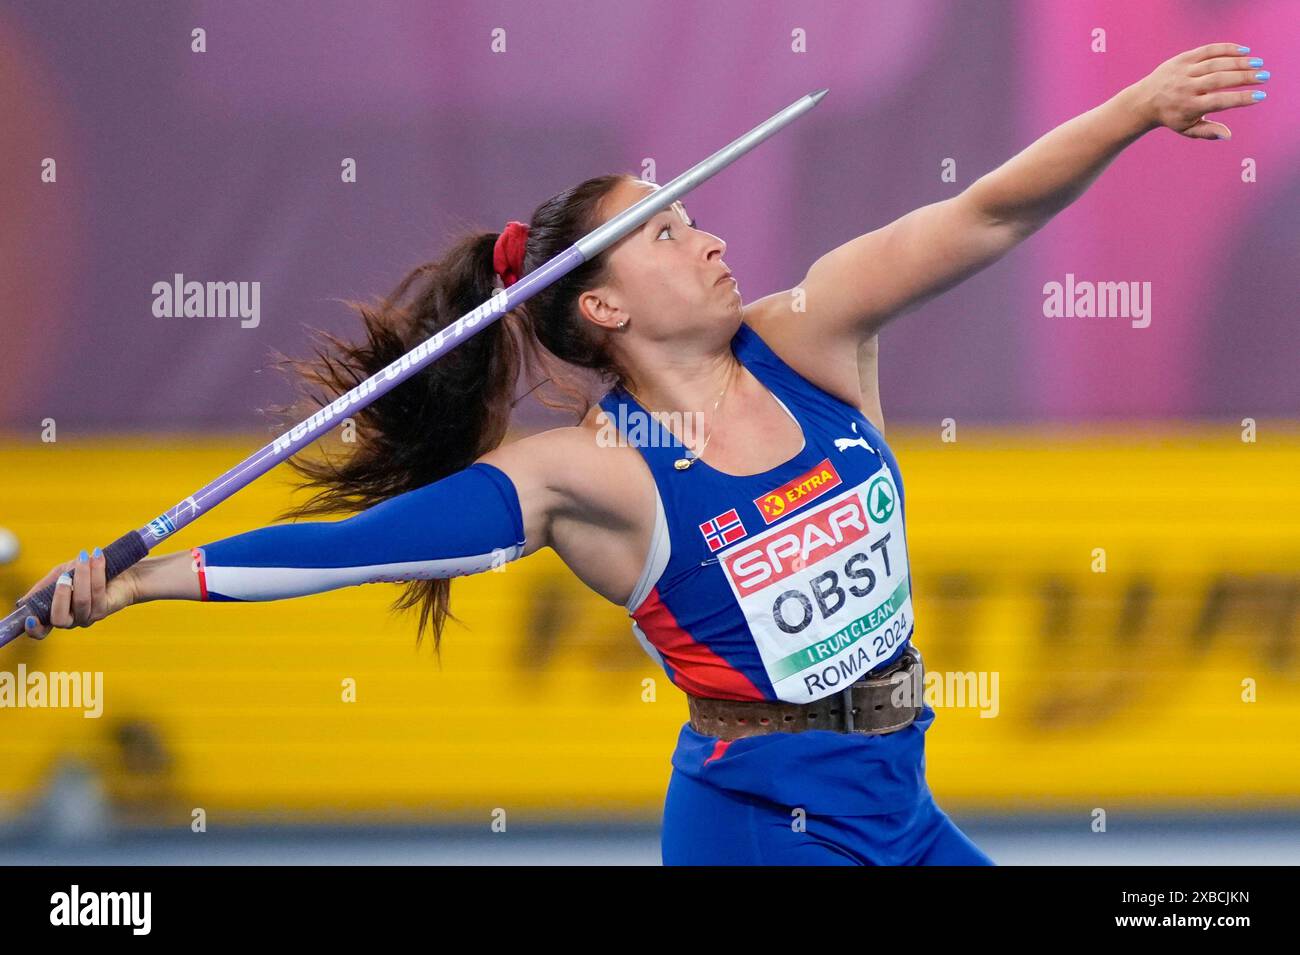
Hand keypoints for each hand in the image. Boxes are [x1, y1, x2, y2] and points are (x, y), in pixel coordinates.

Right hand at [17, 548, 136, 638]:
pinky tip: (97, 557)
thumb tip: (23, 602)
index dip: (35, 629)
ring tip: (84, 558)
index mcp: (58, 612)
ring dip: (81, 576)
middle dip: (60, 596)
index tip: (31, 618)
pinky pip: (97, 592)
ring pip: (81, 602)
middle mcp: (73, 620)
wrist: (124, 570)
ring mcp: (89, 616)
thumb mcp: (61, 574)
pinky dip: (96, 572)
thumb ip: (44, 587)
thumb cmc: (87, 572)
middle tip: (64, 577)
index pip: (42, 631)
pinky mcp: (105, 609)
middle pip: (60, 619)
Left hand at [1128, 43, 1269, 140]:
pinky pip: (1207, 51)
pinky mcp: (1182, 59)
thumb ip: (1208, 132)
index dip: (1241, 99)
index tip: (1260, 96)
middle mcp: (1186, 88)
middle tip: (1264, 77)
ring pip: (1215, 64)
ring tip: (1258, 64)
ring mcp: (1183, 72)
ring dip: (1239, 62)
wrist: (1144, 100)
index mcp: (1189, 107)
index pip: (1219, 102)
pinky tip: (1243, 51)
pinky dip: (1226, 49)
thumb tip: (1228, 136)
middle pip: (1220, 80)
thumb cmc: (1172, 117)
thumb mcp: (1187, 129)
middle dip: (1245, 77)